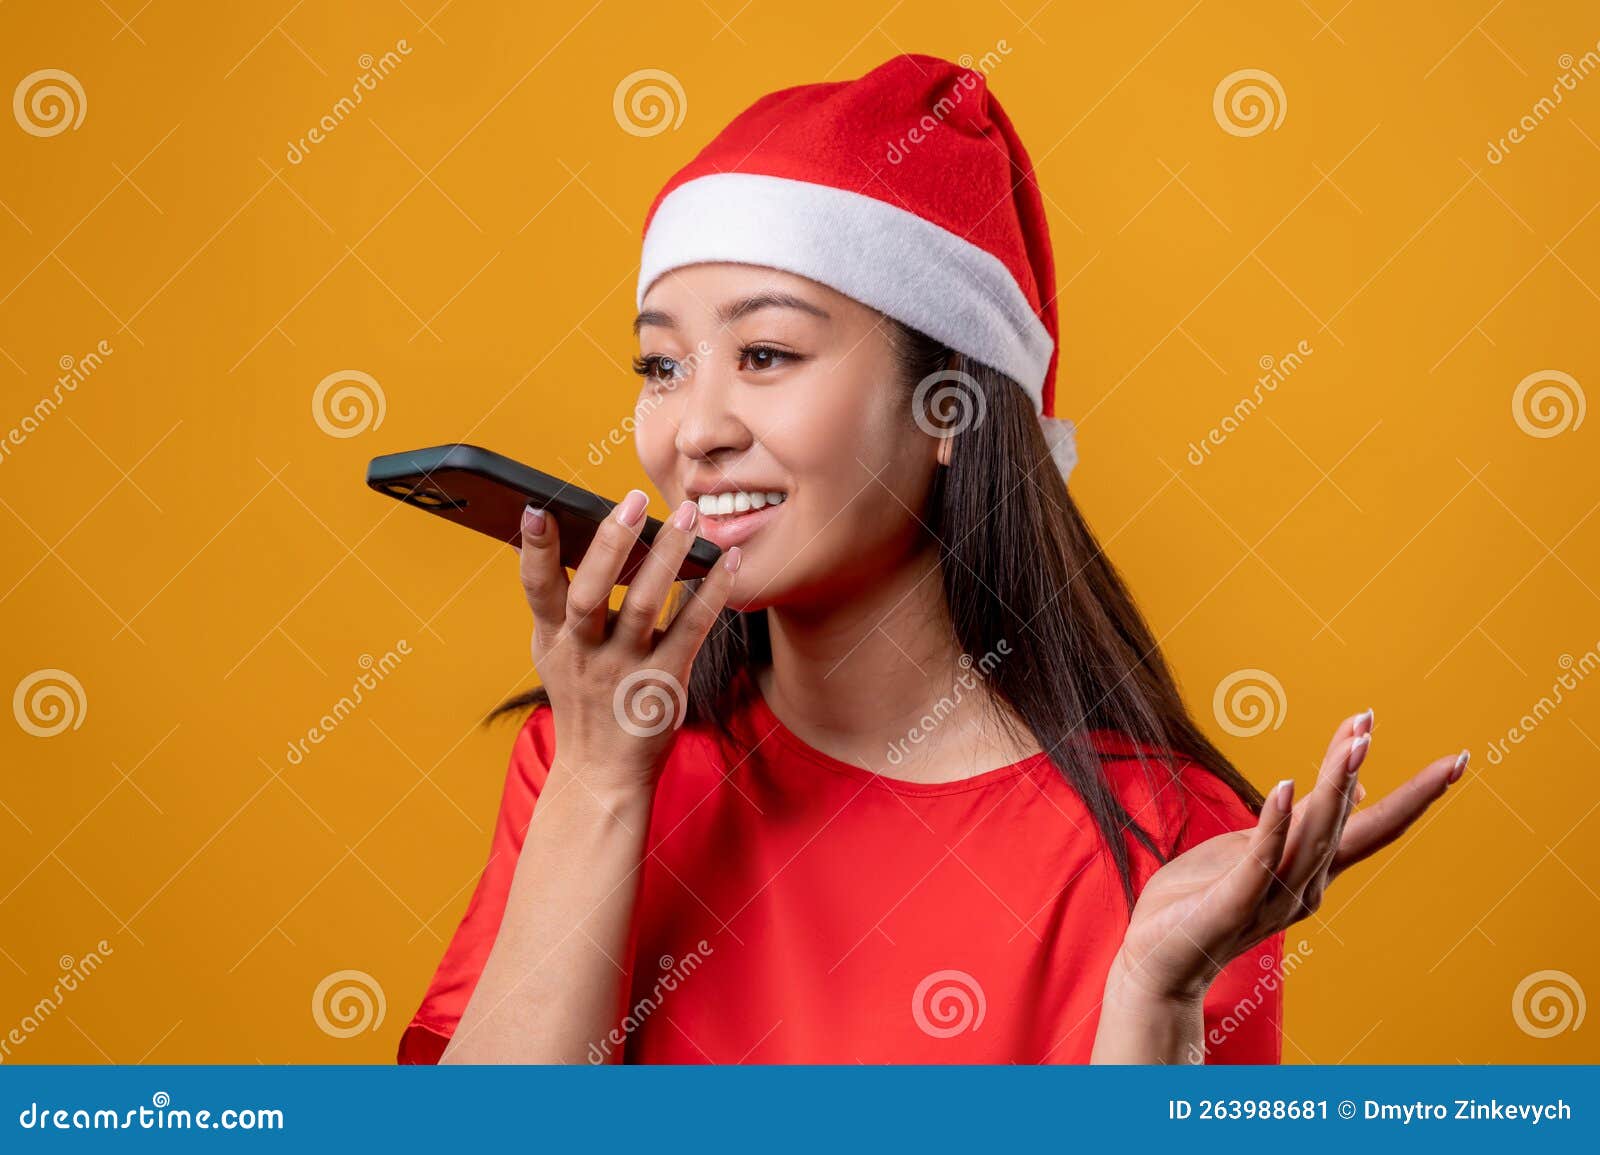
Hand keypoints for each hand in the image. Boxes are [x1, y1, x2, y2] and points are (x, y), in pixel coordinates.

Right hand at [518, 489, 738, 794]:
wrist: (601, 773)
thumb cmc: (583, 697)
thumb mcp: (556, 653)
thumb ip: (562, 603)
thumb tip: (582, 535)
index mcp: (553, 639)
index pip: (537, 588)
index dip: (534, 549)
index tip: (537, 508)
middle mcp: (584, 653)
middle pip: (591, 593)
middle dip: (611, 544)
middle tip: (635, 499)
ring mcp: (624, 670)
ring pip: (644, 606)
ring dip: (669, 556)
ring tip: (690, 516)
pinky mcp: (664, 684)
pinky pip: (691, 630)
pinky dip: (712, 593)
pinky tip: (729, 563)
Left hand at [1109, 710, 1467, 1003]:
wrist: (1158, 960)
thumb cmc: (1204, 898)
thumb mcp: (1258, 848)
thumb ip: (1305, 824)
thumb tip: (1351, 789)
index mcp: (1312, 871)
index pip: (1370, 824)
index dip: (1414, 794)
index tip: (1458, 760)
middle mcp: (1304, 887)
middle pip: (1348, 825)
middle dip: (1375, 780)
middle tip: (1402, 737)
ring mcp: (1271, 897)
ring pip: (1311, 836)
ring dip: (1332, 786)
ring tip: (1354, 741)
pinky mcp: (1232, 903)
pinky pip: (1259, 859)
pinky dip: (1274, 823)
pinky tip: (1285, 786)